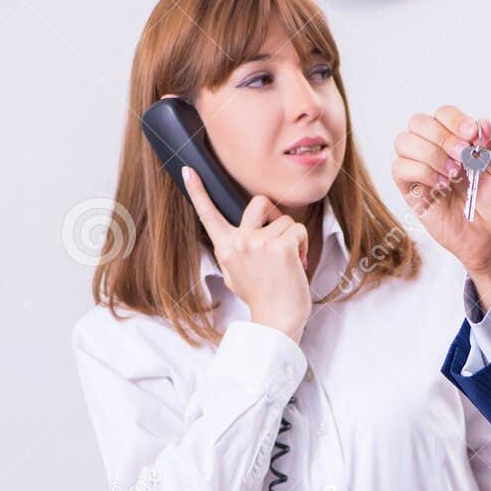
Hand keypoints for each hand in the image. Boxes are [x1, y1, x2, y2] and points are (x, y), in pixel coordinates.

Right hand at [182, 166, 311, 340]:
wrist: (277, 320)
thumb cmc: (262, 298)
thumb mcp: (236, 275)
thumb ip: (236, 252)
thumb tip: (240, 238)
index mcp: (225, 248)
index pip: (208, 215)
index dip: (197, 191)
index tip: (187, 170)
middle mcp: (238, 243)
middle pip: (259, 202)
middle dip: (275, 213)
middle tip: (280, 236)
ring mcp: (258, 243)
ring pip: (285, 220)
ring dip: (293, 238)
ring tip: (290, 262)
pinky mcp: (280, 247)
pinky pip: (298, 230)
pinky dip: (303, 245)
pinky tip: (298, 264)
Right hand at [394, 106, 490, 308]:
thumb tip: (481, 124)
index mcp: (459, 141)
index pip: (443, 114)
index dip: (454, 120)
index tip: (472, 136)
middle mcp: (437, 151)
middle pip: (419, 122)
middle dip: (441, 136)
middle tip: (463, 158)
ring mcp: (422, 171)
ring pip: (404, 142)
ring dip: (430, 154)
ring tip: (453, 174)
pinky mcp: (412, 192)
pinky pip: (400, 169)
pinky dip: (421, 172)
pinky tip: (441, 186)